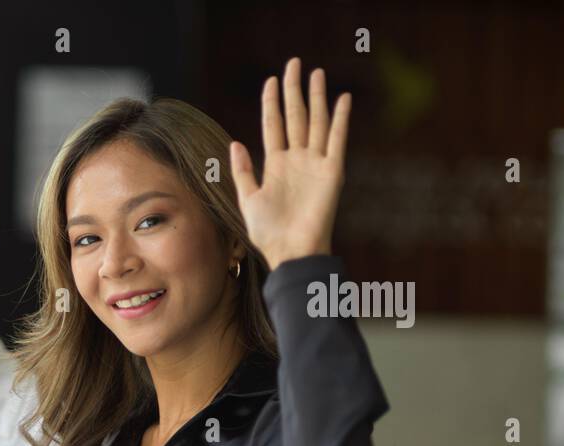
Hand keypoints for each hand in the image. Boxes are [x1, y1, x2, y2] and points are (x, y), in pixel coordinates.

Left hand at [230, 57, 349, 271]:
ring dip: (317, 97)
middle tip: (293, 63)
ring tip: (317, 73)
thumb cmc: (268, 232)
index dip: (272, 102)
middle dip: (294, 90)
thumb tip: (234, 143)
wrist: (291, 251)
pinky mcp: (332, 171)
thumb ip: (243, 172)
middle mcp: (296, 160)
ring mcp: (315, 163)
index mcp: (275, 165)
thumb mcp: (248, 199)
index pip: (273, 125)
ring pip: (315, 122)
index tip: (270, 80)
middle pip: (295, 116)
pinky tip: (342, 99)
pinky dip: (340, 119)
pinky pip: (337, 139)